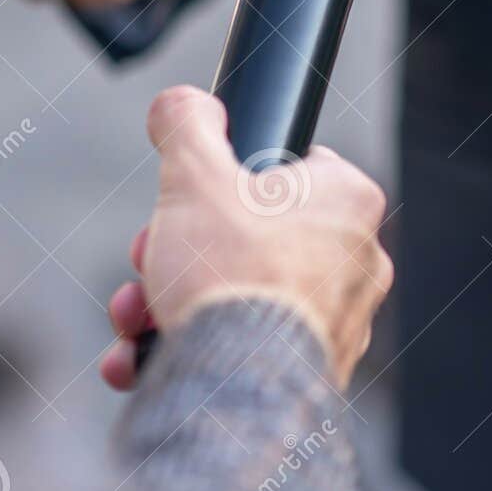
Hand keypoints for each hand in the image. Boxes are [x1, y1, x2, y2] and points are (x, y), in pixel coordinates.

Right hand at [100, 86, 393, 389]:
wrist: (237, 388)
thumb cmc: (231, 275)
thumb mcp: (194, 176)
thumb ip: (186, 125)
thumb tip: (181, 103)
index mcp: (348, 201)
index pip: (290, 166)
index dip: (224, 177)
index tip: (186, 197)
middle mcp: (358, 261)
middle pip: (251, 237)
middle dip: (180, 251)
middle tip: (147, 259)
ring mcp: (339, 322)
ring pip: (240, 296)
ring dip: (173, 301)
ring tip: (134, 318)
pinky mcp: (312, 374)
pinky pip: (245, 348)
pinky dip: (195, 349)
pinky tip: (144, 359)